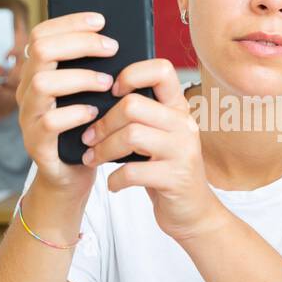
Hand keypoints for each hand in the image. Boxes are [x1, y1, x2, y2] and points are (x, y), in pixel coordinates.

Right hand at [17, 11, 117, 198]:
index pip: (42, 35)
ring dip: (79, 78)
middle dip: (79, 43)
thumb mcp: (88, 94)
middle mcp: (27, 91)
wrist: (71, 175)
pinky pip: (50, 122)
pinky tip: (94, 113)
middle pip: (40, 50)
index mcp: (37, 73)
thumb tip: (114, 40)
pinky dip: (75, 113)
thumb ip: (92, 68)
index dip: (70, 22)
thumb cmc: (85, 128)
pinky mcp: (37, 143)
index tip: (100, 19)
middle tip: (111, 48)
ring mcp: (29, 117)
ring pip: (42, 84)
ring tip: (106, 82)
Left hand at [81, 59, 227, 242]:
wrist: (192, 211)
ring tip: (93, 159)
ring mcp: (182, 151)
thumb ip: (139, 117)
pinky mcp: (176, 178)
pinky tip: (113, 184)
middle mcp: (184, 124)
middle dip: (103, 123)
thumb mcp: (158, 137)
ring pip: (131, 135)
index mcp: (178, 108)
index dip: (132, 74)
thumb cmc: (166, 170)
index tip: (112, 92)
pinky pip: (133, 171)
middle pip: (133, 105)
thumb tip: (94, 102)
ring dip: (103, 149)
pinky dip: (115, 179)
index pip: (161, 70)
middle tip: (89, 138)